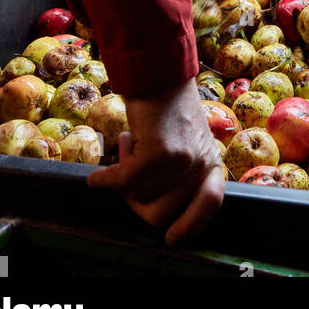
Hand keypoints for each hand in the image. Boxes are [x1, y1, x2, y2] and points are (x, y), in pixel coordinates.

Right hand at [87, 78, 223, 245]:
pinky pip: (123, 182)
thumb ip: (181, 174)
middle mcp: (202, 163)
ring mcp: (183, 159)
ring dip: (123, 178)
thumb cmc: (166, 109)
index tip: (171, 237)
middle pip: (162, 214)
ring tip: (130, 147)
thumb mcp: (185, 143)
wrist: (158, 71)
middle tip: (130, 174)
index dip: (190, 225)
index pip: (210, 204)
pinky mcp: (160, 152)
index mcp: (211, 162)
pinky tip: (97, 176)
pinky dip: (105, 180)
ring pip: (139, 198)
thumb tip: (156, 215)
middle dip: (137, 200)